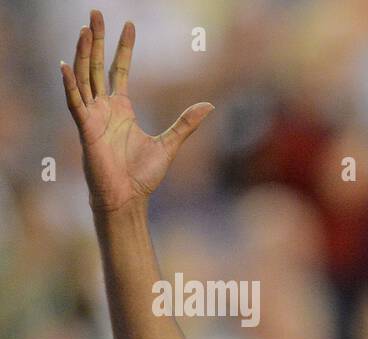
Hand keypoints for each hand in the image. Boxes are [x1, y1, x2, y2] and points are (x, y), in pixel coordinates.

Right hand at [60, 10, 212, 212]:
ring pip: (84, 77)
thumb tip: (210, 105)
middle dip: (96, 39)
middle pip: (97, 65)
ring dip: (82, 53)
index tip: (128, 25)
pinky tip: (65, 65)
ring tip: (82, 30)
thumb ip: (186, 123)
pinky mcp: (85, 128)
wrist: (128, 198)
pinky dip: (70, 84)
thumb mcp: (169, 144)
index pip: (119, 69)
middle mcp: (103, 108)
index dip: (123, 47)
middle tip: (95, 13)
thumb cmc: (142, 176)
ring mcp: (92, 116)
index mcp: (121, 109)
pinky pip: (75, 102)